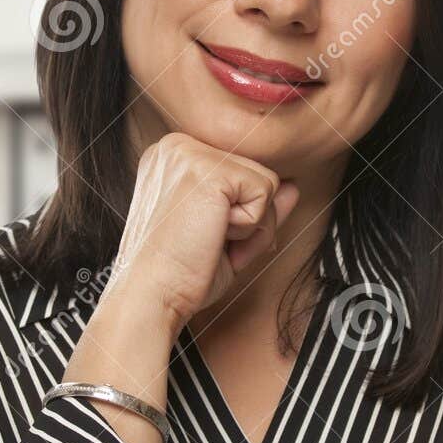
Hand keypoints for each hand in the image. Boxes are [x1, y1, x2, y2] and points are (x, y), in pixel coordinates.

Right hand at [108, 132, 300, 333]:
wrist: (150, 295)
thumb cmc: (176, 272)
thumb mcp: (221, 233)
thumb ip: (254, 205)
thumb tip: (292, 188)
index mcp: (172, 159)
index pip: (237, 175)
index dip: (235, 217)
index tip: (200, 239)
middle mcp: (176, 147)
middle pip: (255, 175)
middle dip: (247, 221)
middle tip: (206, 245)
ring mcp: (191, 153)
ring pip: (266, 183)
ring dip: (249, 225)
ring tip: (207, 240)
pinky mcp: (210, 169)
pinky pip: (265, 193)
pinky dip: (250, 228)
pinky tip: (212, 236)